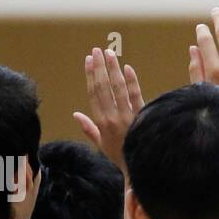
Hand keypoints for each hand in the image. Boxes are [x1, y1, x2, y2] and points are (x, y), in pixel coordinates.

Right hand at [74, 47, 142, 172]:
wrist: (140, 167)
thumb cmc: (121, 156)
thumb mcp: (101, 144)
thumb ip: (88, 128)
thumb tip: (75, 114)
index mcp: (101, 123)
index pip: (93, 94)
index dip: (90, 76)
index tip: (89, 60)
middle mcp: (112, 118)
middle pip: (103, 87)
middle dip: (100, 67)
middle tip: (97, 51)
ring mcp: (127, 117)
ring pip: (118, 89)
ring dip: (113, 69)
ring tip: (110, 53)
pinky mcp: (142, 117)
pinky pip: (136, 96)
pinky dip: (132, 82)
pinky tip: (128, 69)